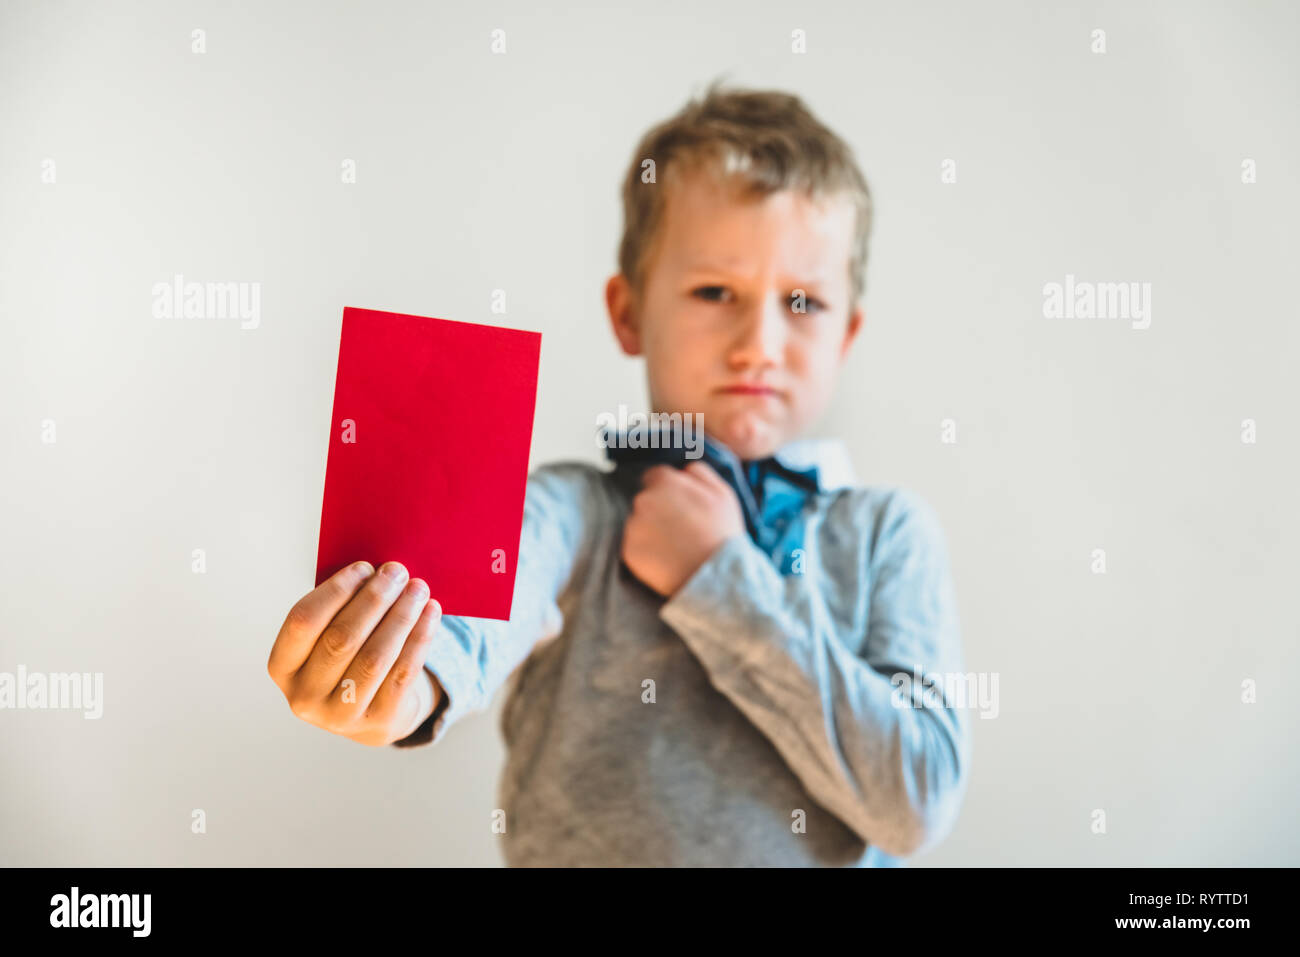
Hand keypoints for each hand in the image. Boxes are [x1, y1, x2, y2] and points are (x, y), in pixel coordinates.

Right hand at [267, 561, 443, 746]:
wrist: (372, 713)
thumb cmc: (347, 659)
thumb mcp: (329, 637)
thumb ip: (341, 608)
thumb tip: (378, 571)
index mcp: (283, 667)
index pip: (302, 621)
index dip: (335, 591)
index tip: (364, 567)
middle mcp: (305, 696)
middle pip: (341, 638)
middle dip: (374, 599)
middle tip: (397, 572)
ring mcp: (341, 716)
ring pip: (375, 657)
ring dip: (401, 616)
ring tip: (417, 589)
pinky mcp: (380, 721)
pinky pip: (403, 672)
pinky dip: (420, 637)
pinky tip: (431, 612)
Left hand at [620, 462, 745, 596]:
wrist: (715, 576)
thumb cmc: (722, 534)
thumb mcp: (722, 493)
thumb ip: (699, 472)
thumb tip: (682, 468)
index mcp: (665, 482)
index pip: (654, 476)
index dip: (667, 490)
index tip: (678, 505)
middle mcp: (643, 500)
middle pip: (645, 499)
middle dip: (658, 509)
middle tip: (678, 528)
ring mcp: (634, 526)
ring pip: (638, 523)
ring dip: (650, 530)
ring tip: (673, 546)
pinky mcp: (628, 552)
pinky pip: (634, 546)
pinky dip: (645, 552)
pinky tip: (664, 559)